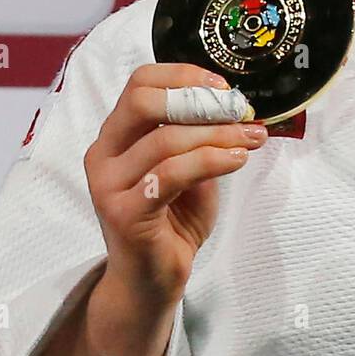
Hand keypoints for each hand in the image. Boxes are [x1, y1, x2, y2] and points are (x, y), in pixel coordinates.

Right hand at [83, 64, 265, 309]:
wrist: (152, 279)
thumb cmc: (173, 219)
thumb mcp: (189, 167)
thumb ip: (200, 136)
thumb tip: (237, 106)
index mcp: (116, 136)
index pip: (140, 82)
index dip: (184, 76)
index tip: (224, 87)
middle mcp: (104, 154)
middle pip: (142, 101)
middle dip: (198, 101)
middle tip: (239, 111)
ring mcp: (109, 185)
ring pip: (164, 140)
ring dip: (218, 134)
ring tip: (250, 138)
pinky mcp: (125, 213)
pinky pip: (171, 174)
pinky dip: (211, 160)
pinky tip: (237, 160)